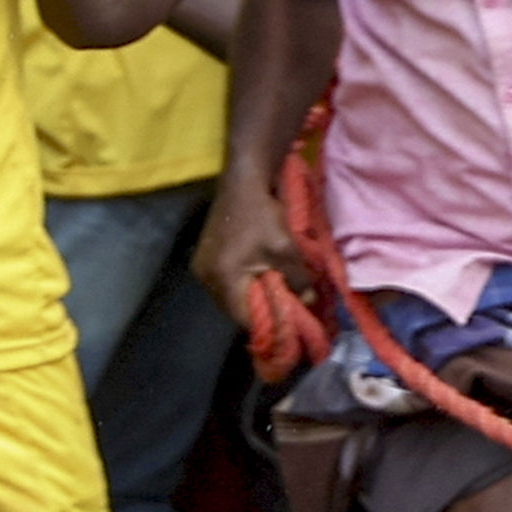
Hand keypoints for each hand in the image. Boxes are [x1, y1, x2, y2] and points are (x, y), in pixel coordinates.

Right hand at [194, 173, 304, 326]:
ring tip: (279, 298)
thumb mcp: (287, 250)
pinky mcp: (206, 259)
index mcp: (221, 278)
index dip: (269, 326)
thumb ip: (298, 280)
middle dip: (263, 314)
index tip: (291, 329)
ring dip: (254, 300)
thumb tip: (309, 302)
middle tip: (288, 315)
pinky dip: (245, 286)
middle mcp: (205, 277)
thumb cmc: (263, 215)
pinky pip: (227, 283)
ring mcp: (202, 268)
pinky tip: (264, 281)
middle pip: (235, 310)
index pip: (244, 318)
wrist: (242, 181)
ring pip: (231, 297)